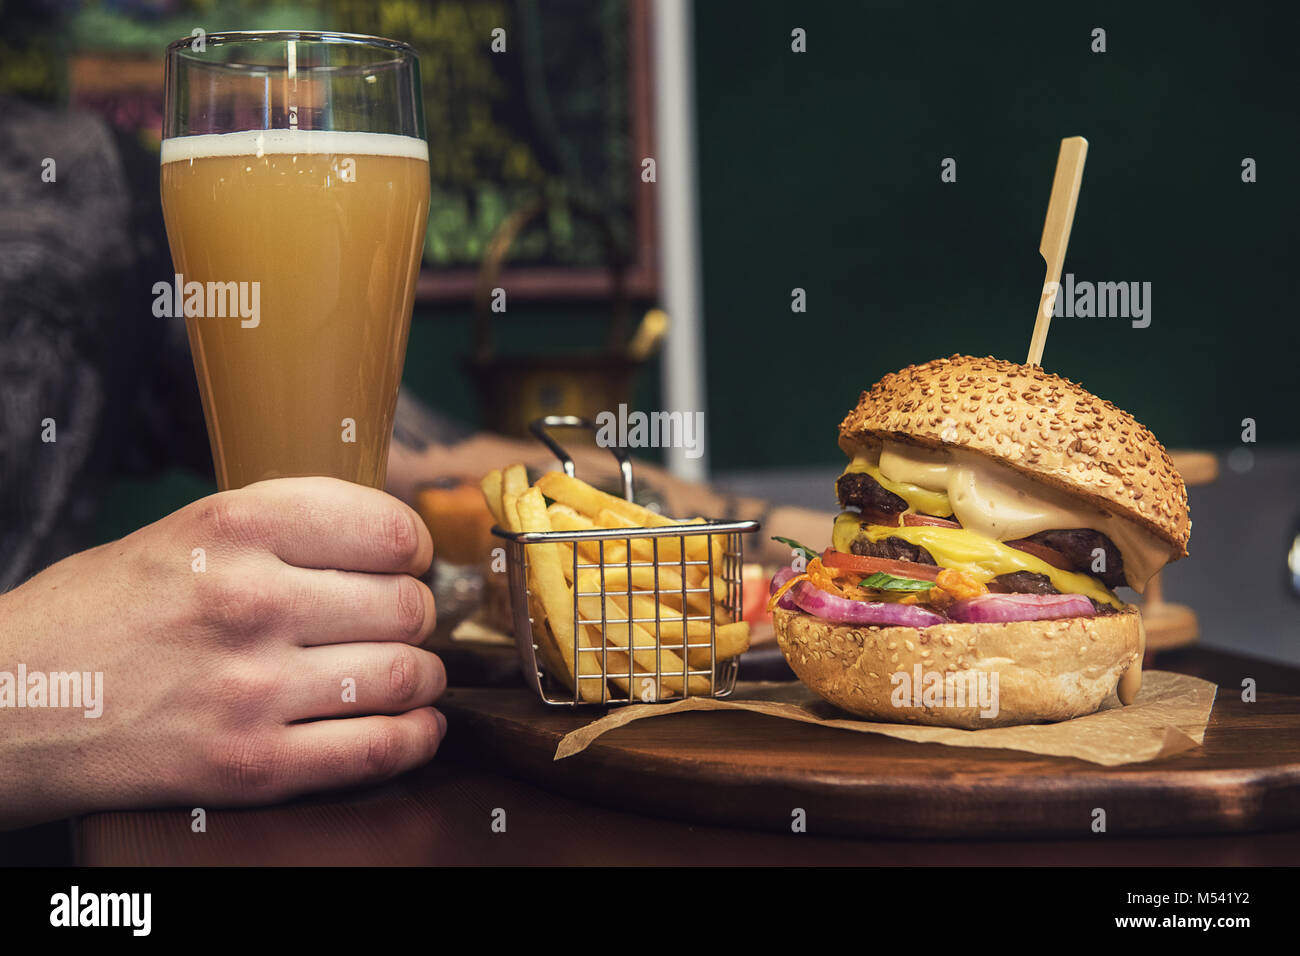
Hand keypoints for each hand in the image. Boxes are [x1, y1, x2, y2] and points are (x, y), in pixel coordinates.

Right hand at [0, 477, 445, 827]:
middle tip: (402, 622)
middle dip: (417, 615)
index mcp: (235, 527)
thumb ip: (280, 532)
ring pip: (404, 675)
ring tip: (410, 674)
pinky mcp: (249, 766)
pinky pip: (376, 750)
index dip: (412, 549)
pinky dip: (415, 737)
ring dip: (423, 676)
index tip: (407, 562)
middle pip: (405, 605)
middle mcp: (250, 601)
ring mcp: (252, 689)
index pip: (388, 530)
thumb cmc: (96, 614)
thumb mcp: (180, 534)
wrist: (5, 704)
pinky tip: (417, 725)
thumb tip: (384, 542)